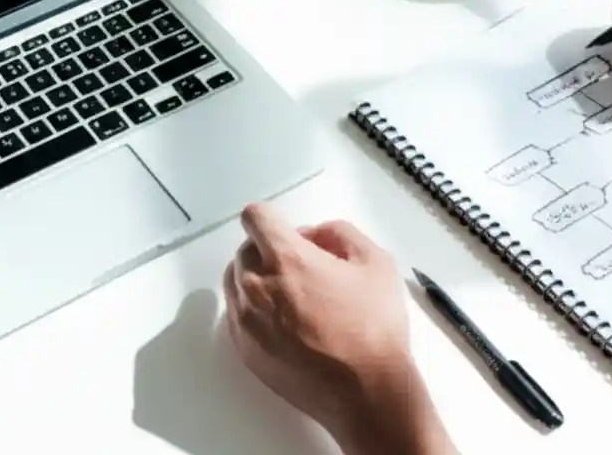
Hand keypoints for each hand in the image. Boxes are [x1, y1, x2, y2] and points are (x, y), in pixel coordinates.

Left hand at [224, 203, 456, 454]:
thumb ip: (341, 233)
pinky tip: (286, 322)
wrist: (367, 394)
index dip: (274, 219)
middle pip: (245, 249)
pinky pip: (237, 313)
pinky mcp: (244, 349)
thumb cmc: (374, 329)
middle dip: (271, 249)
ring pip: (236, 280)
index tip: (291, 234)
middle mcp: (256, 286)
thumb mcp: (376, 263)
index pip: (255, 217)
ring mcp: (245, 321)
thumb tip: (316, 233)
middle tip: (305, 268)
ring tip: (294, 297)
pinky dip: (254, 308)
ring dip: (258, 277)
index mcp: (286, 259)